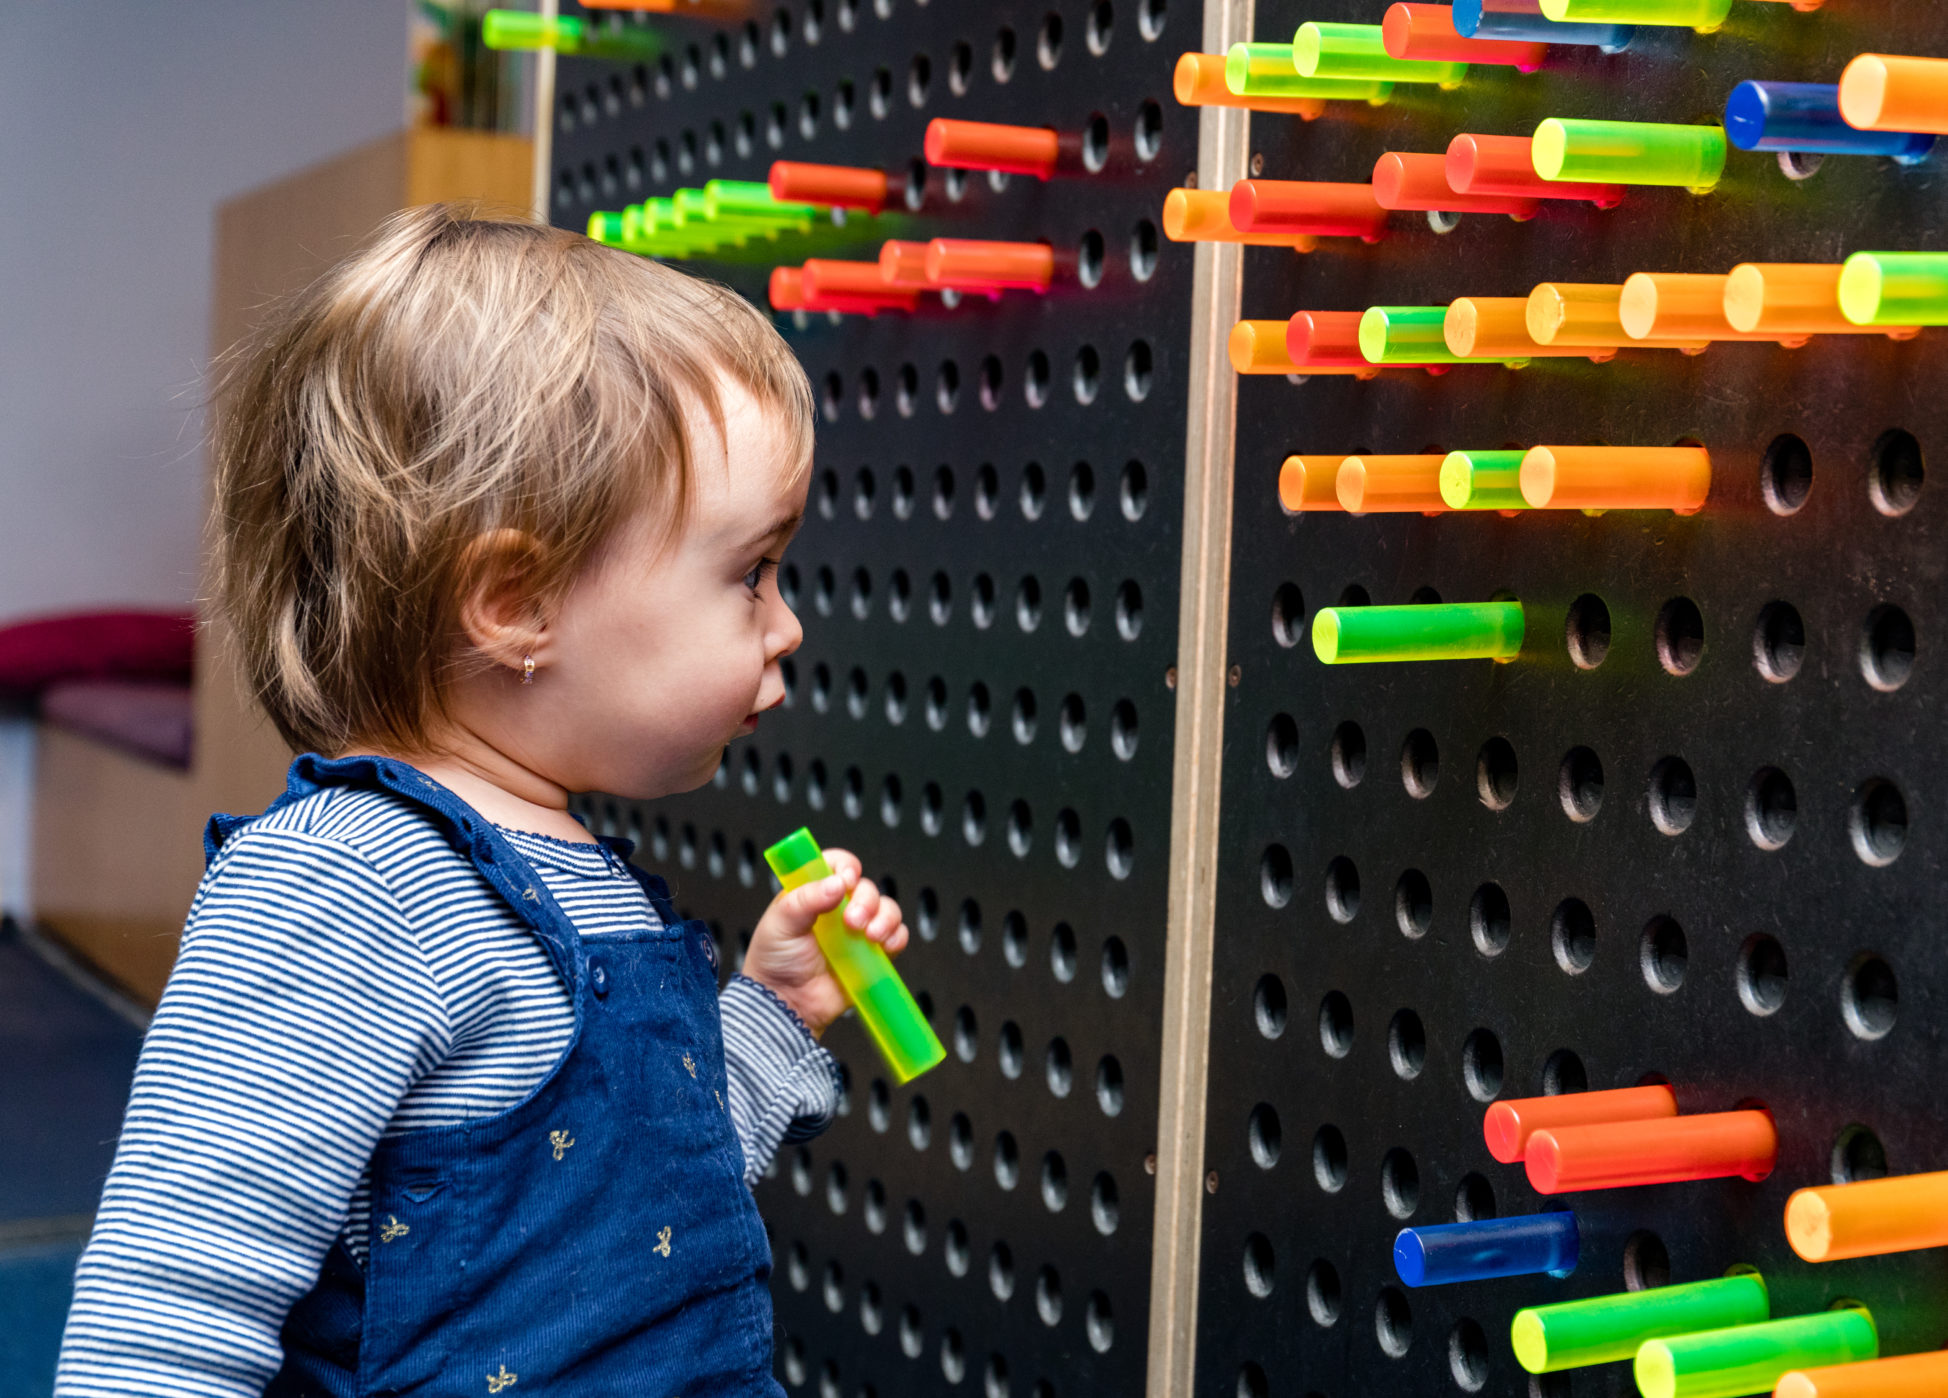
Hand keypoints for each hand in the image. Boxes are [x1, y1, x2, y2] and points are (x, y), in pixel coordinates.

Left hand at [740, 848, 908, 1036]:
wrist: (784, 1004)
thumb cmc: (774, 961)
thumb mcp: (781, 922)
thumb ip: (806, 899)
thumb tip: (836, 883)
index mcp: (814, 893)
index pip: (837, 865)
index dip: (846, 867)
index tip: (845, 880)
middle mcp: (839, 909)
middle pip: (867, 887)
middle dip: (866, 900)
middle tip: (852, 921)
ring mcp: (857, 932)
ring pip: (887, 909)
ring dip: (885, 917)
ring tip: (870, 936)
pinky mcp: (873, 956)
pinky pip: (897, 937)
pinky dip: (897, 937)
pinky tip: (884, 945)